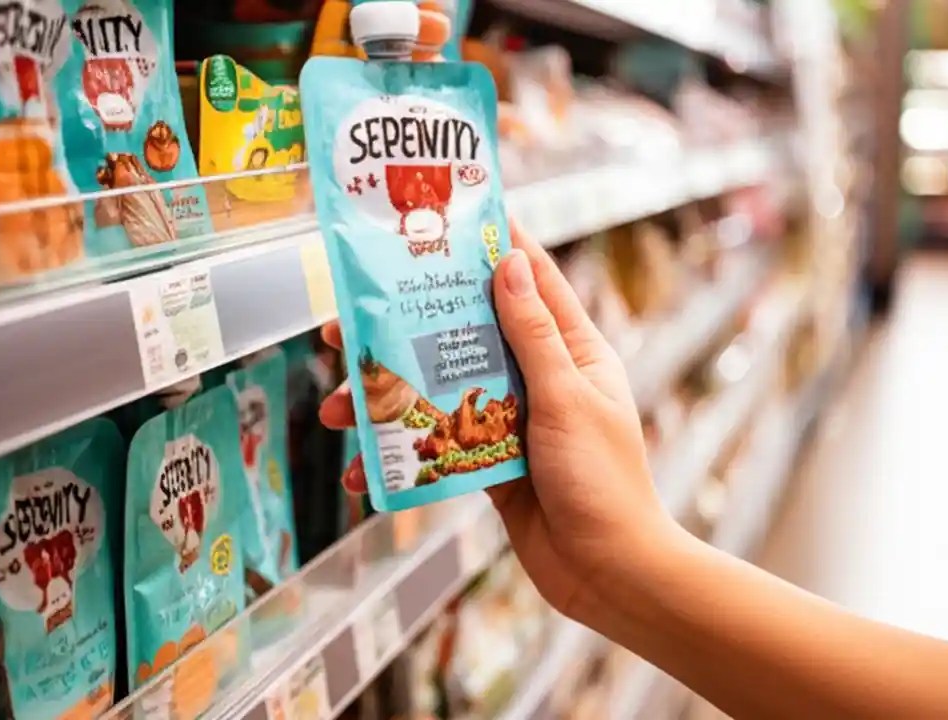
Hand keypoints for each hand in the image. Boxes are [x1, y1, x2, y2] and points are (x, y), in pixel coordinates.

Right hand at [318, 226, 680, 629]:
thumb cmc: (603, 482)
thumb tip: (510, 263)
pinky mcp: (491, 463)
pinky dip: (404, 453)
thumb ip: (533, 334)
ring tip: (339, 405)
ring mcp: (513, 421)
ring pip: (442, 390)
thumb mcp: (566, 398)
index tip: (450, 218)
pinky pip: (441, 444)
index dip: (495, 245)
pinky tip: (365, 467)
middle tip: (348, 322)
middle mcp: (540, 378)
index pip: (532, 280)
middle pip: (466, 335)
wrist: (608, 572)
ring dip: (390, 398)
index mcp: (572, 351)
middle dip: (407, 328)